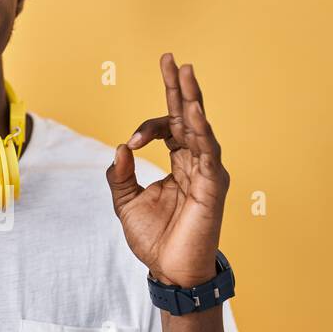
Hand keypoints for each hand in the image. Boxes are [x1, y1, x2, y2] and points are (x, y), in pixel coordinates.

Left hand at [106, 53, 228, 287]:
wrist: (170, 272)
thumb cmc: (155, 239)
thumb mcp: (126, 202)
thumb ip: (120, 175)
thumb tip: (120, 146)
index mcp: (178, 163)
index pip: (168, 127)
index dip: (147, 127)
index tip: (131, 143)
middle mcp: (195, 162)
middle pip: (188, 117)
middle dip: (180, 88)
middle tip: (172, 59)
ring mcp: (207, 172)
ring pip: (200, 128)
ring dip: (192, 100)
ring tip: (185, 73)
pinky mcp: (213, 186)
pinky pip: (208, 153)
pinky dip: (200, 131)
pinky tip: (193, 111)